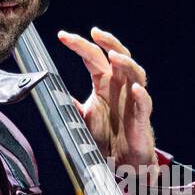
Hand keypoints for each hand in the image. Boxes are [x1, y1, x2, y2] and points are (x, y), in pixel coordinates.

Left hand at [56, 27, 157, 171]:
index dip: (79, 45)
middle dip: (108, 42)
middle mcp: (120, 86)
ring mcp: (133, 100)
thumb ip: (70, 104)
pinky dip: (140, 95)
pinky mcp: (142, 117)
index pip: (93, 57)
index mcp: (104, 83)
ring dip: (126, 63)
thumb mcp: (82, 118)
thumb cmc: (107, 137)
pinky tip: (134, 89)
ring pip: (136, 73)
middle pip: (118, 56)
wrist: (122, 162)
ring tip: (113, 56)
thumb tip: (49, 91)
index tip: (62, 36)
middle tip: (94, 33)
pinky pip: (144, 103)